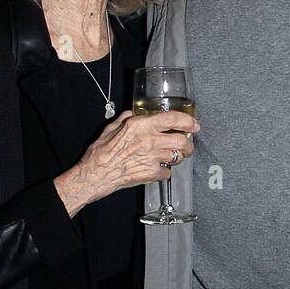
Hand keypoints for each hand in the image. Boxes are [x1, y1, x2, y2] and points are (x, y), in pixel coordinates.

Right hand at [53, 109, 197, 216]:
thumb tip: (135, 113)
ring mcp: (152, 158)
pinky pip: (167, 172)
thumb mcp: (112, 128)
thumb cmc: (101, 153)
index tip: (194, 124)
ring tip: (173, 156)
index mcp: (140, 126)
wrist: (95, 175)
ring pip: (178, 157)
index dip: (188, 120)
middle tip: (187, 144)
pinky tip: (157, 168)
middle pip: (182, 140)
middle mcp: (149, 141)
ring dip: (178, 157)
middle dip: (189, 143)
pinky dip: (165, 171)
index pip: (173, 119)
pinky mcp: (151, 173)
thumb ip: (126, 118)